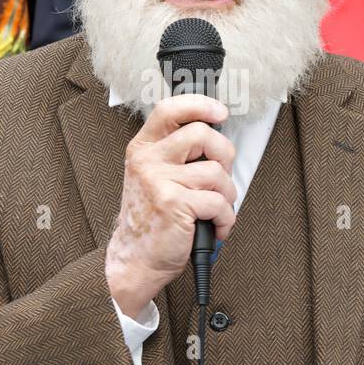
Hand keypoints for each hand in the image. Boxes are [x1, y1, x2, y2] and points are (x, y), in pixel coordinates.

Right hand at [106, 94, 236, 318]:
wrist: (136, 258)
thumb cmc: (152, 218)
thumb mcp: (154, 176)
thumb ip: (176, 154)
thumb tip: (215, 136)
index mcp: (143, 149)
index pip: (170, 110)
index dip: (199, 105)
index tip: (219, 113)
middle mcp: (148, 160)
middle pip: (202, 134)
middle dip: (225, 155)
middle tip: (220, 177)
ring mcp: (159, 181)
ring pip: (216, 172)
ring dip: (227, 195)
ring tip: (216, 209)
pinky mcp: (174, 204)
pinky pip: (219, 202)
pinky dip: (226, 218)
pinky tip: (216, 226)